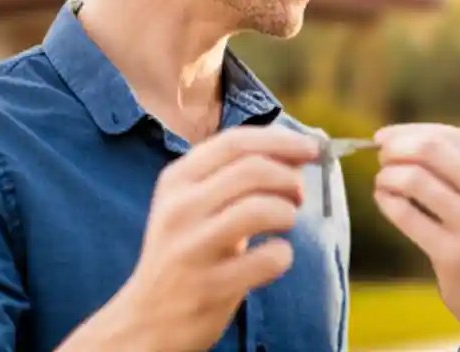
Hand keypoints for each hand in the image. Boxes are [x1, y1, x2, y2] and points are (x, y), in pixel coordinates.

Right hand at [61, 126, 319, 351]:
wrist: (148, 318)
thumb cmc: (186, 252)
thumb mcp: (193, 205)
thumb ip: (235, 176)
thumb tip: (296, 154)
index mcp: (177, 179)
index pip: (235, 141)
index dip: (280, 141)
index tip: (312, 148)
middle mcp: (180, 208)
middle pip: (252, 169)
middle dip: (289, 178)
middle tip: (298, 195)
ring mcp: (192, 247)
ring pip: (260, 208)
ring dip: (287, 212)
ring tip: (284, 223)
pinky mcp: (209, 286)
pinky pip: (268, 258)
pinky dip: (283, 255)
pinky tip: (274, 258)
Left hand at [372, 124, 459, 348]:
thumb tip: (400, 138)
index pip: (452, 135)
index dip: (410, 131)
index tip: (386, 137)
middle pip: (433, 149)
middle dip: (396, 148)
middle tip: (382, 158)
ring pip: (416, 179)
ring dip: (388, 175)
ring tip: (383, 182)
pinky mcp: (454, 255)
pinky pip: (407, 215)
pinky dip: (387, 200)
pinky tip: (385, 200)